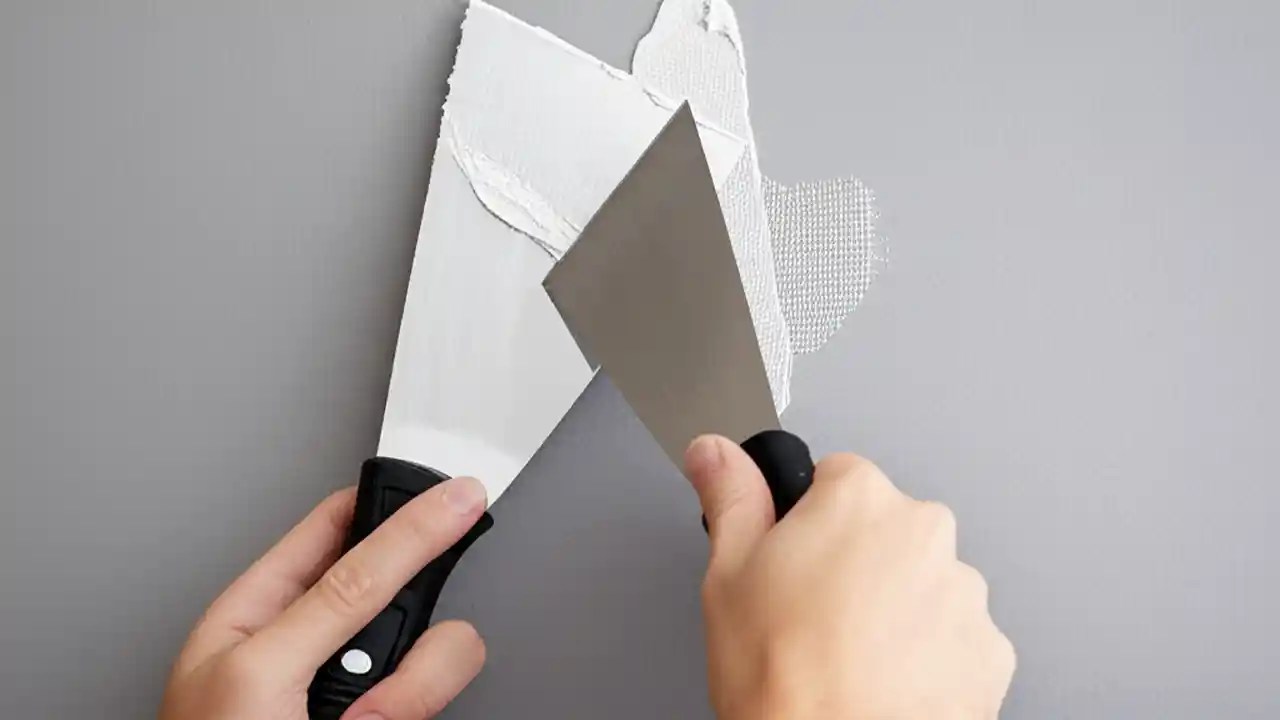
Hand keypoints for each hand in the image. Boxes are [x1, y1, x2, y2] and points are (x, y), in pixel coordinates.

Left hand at [160, 476, 489, 719]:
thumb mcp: (266, 665)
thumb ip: (342, 591)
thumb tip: (418, 521)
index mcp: (262, 607)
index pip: (342, 523)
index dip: (397, 501)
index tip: (453, 493)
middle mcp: (315, 641)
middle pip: (405, 584)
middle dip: (406, 619)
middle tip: (371, 660)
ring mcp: (356, 689)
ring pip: (435, 644)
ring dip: (408, 685)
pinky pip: (439, 694)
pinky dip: (414, 711)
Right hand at [685, 435, 1015, 719]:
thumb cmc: (784, 679)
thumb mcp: (728, 574)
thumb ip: (731, 496)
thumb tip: (716, 452)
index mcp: (859, 500)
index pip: (836, 476)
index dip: (807, 520)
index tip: (795, 558)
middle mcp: (923, 532)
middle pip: (885, 527)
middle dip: (855, 560)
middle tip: (814, 612)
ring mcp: (964, 592)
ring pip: (921, 581)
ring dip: (895, 606)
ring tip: (849, 655)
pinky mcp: (991, 649)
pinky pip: (954, 634)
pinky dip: (927, 652)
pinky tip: (885, 678)